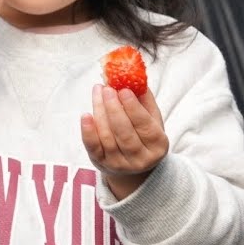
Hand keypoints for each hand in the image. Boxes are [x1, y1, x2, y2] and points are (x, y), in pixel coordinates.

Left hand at [80, 85, 169, 199]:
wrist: (132, 167)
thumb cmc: (143, 137)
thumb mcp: (152, 120)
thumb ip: (145, 101)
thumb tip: (136, 77)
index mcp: (158, 146)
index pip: (145, 126)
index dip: (134, 108)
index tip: (124, 90)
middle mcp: (140, 159)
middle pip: (124, 132)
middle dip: (114, 108)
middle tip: (107, 89)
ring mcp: (120, 164)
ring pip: (107, 137)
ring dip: (100, 112)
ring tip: (97, 92)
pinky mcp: (101, 163)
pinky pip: (93, 147)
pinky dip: (88, 131)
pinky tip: (85, 115)